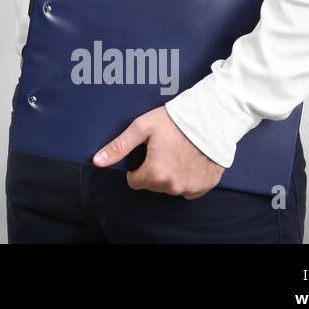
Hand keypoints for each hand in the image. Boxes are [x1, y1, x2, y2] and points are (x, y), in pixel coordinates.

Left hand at [91, 106, 224, 198]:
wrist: (211, 119)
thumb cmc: (175, 121)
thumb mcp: (142, 128)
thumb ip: (119, 147)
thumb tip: (97, 161)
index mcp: (154, 174)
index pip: (134, 181)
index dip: (138, 166)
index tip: (147, 152)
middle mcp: (172, 186)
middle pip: (153, 184)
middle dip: (154, 170)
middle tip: (163, 149)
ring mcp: (190, 188)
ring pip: (170, 187)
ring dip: (171, 174)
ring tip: (177, 152)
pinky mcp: (205, 186)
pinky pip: (189, 189)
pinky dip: (187, 178)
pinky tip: (190, 160)